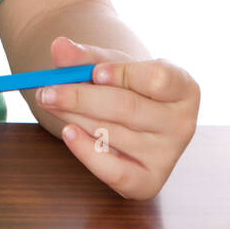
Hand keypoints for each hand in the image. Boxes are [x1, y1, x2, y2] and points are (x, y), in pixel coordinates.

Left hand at [36, 35, 199, 199]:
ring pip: (114, 134)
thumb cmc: (125, 84)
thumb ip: (84, 56)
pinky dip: (87, 152)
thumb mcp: (109, 64)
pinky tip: (68, 133)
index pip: (157, 79)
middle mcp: (183, 124)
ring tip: (50, 103)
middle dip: (80, 97)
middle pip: (128, 108)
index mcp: (183, 87)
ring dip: (74, 117)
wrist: (133, 115)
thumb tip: (59, 46)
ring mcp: (168, 156)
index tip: (95, 72)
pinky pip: (115, 172)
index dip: (124, 75)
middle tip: (46, 90)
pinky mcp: (149, 182)